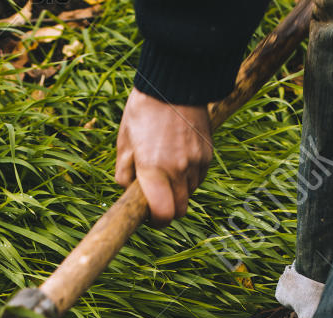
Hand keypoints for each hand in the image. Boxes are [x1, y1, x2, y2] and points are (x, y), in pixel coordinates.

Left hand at [114, 89, 212, 224]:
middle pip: (180, 210)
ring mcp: (196, 162)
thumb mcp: (124, 140)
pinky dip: (190, 175)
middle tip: (157, 196)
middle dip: (168, 208)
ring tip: (167, 167)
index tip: (150, 217)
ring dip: (180, 189)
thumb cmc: (144, 110)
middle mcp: (178, 169)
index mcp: (153, 168)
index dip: (156, 221)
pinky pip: (200, 176)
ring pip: (190, 192)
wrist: (175, 80)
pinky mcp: (208, 154)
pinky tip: (179, 156)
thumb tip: (129, 190)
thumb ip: (124, 171)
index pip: (163, 215)